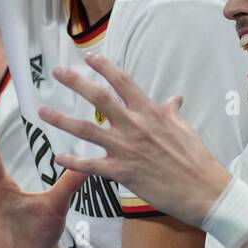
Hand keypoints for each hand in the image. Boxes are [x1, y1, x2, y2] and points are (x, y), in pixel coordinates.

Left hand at [39, 54, 230, 225]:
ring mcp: (126, 148)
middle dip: (75, 82)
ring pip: (86, 130)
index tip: (89, 57)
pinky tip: (58, 158)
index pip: (123, 82)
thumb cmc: (197, 159)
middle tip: (57, 72)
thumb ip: (172, 112)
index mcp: (151, 112)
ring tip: (42, 112)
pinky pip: (91, 166)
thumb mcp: (185, 129)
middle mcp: (135, 125)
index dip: (104, 67)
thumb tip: (173, 99)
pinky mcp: (122, 173)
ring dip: (62, 120)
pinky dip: (73, 162)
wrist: (204, 190)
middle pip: (99, 98)